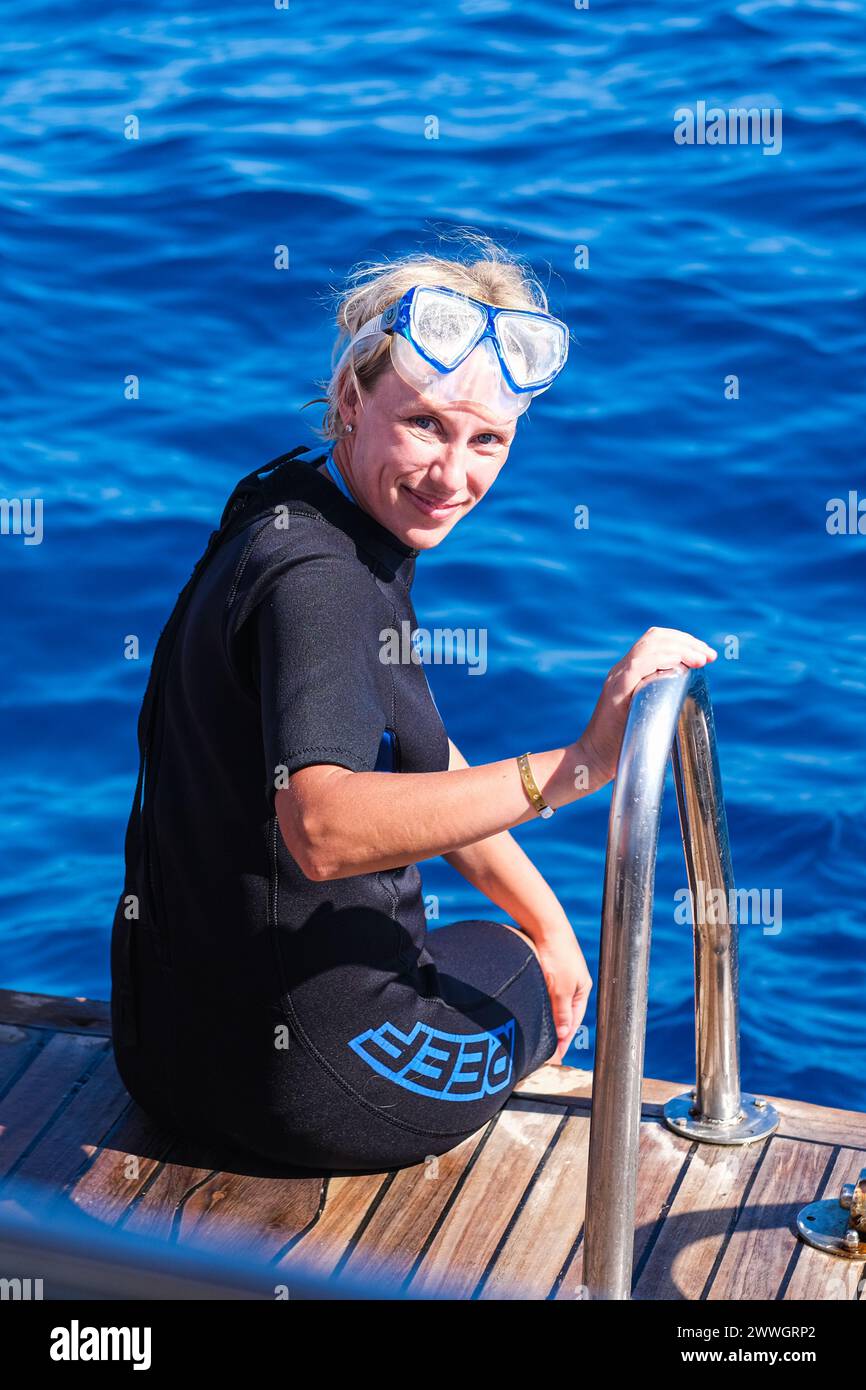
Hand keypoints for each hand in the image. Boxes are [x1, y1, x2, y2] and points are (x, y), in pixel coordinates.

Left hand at [529, 925, 593, 1065]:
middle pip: (563, 1013)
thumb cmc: (556, 954)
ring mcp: (558, 975)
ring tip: (534, 1035)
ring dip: (545, 1017)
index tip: (554, 1057)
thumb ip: (562, 1011)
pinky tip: (528, 1010)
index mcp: (581, 988)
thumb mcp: (560, 988)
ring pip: (551, 1003)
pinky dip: (537, 1003)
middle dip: (555, 1031)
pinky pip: (542, 992)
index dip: (564, 1040)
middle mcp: (572, 982)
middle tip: (543, 1050)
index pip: (573, 1021)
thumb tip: (563, 1034)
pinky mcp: (545, 967)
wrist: (543, 924)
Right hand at [579, 626, 716, 789]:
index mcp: (628, 672)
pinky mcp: (615, 692)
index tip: (705, 654)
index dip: (682, 641)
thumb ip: (658, 700)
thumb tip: (688, 697)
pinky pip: (637, 666)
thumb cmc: (621, 744)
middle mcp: (621, 670)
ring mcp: (617, 679)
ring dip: (680, 649)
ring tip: (702, 659)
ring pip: (648, 647)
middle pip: (654, 638)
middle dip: (687, 642)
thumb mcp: (644, 714)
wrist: (593, 758)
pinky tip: (679, 664)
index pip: (655, 641)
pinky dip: (661, 660)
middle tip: (710, 655)